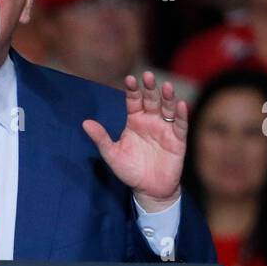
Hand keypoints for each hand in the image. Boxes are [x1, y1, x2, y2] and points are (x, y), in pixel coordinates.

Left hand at [83, 71, 187, 211]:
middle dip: (150, 88)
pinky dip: (181, 115)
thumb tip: (85, 123)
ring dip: (167, 97)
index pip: (134, 101)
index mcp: (135, 121)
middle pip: (151, 100)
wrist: (148, 189)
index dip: (132, 90)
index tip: (129, 79)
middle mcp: (150, 121)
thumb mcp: (112, 154)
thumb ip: (101, 138)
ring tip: (166, 86)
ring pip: (167, 108)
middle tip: (147, 76)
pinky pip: (180, 125)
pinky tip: (180, 104)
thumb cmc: (129, 170)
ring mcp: (165, 129)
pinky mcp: (178, 140)